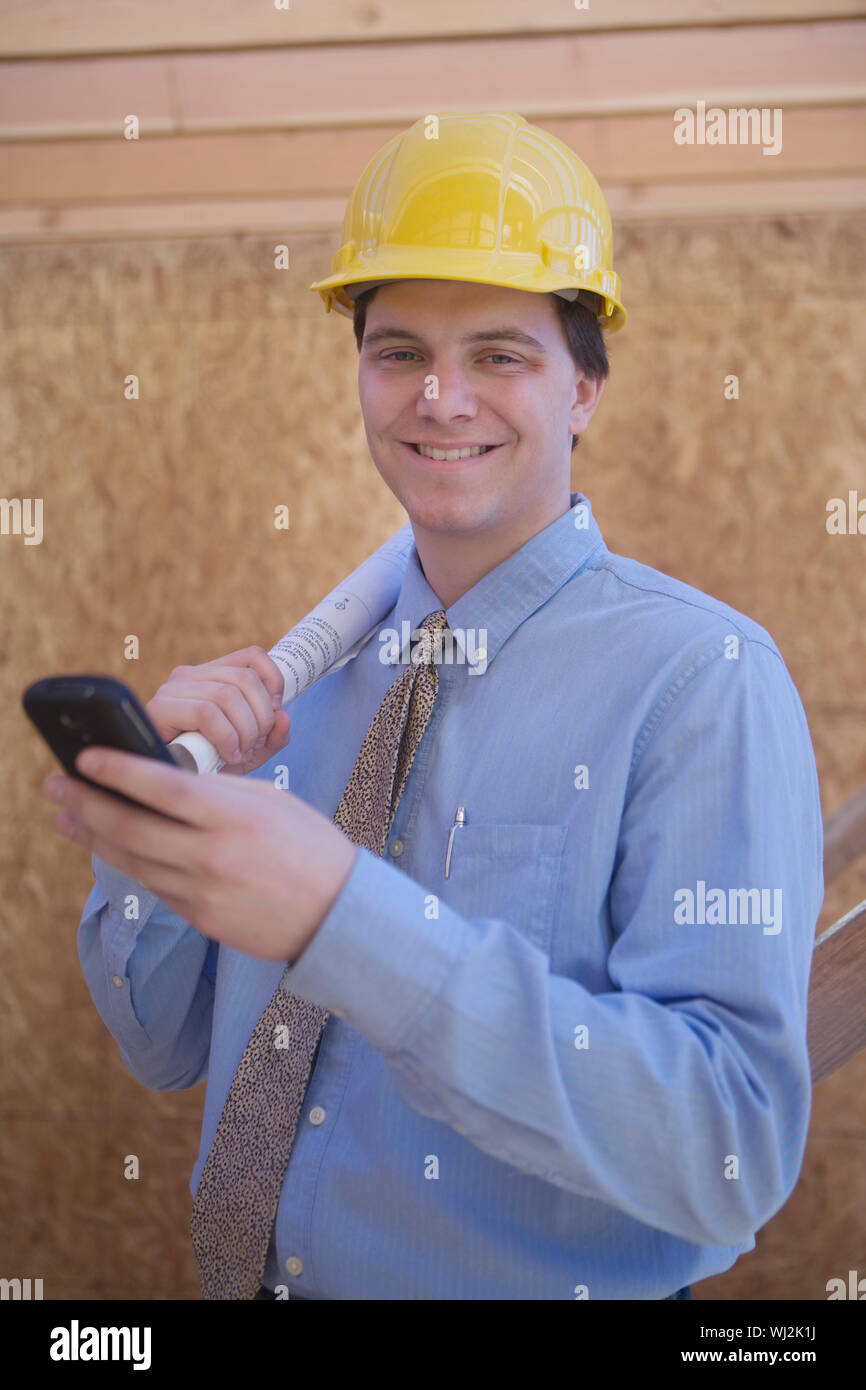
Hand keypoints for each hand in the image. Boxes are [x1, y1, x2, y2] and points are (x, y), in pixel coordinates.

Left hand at [41, 745, 358, 961]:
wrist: (338, 914)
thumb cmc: (309, 847)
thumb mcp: (269, 802)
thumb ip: (217, 793)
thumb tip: (165, 780)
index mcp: (236, 817)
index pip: (165, 788)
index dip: (119, 770)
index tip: (84, 756)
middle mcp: (213, 856)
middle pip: (132, 827)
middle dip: (85, 803)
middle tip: (54, 785)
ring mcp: (202, 892)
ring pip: (132, 859)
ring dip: (93, 835)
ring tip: (68, 815)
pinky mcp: (199, 917)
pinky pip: (153, 883)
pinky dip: (127, 860)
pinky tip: (110, 844)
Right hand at [145, 645, 291, 774]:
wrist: (171, 788)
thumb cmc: (208, 767)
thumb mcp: (250, 752)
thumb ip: (272, 737)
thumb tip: (284, 717)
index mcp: (212, 675)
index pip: (253, 656)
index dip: (274, 682)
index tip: (274, 715)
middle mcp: (191, 675)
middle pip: (246, 678)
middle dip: (261, 717)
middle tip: (255, 745)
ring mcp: (173, 689)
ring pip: (228, 694)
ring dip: (244, 731)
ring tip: (240, 754)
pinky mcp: (159, 708)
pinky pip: (206, 712)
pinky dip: (226, 738)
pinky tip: (227, 756)